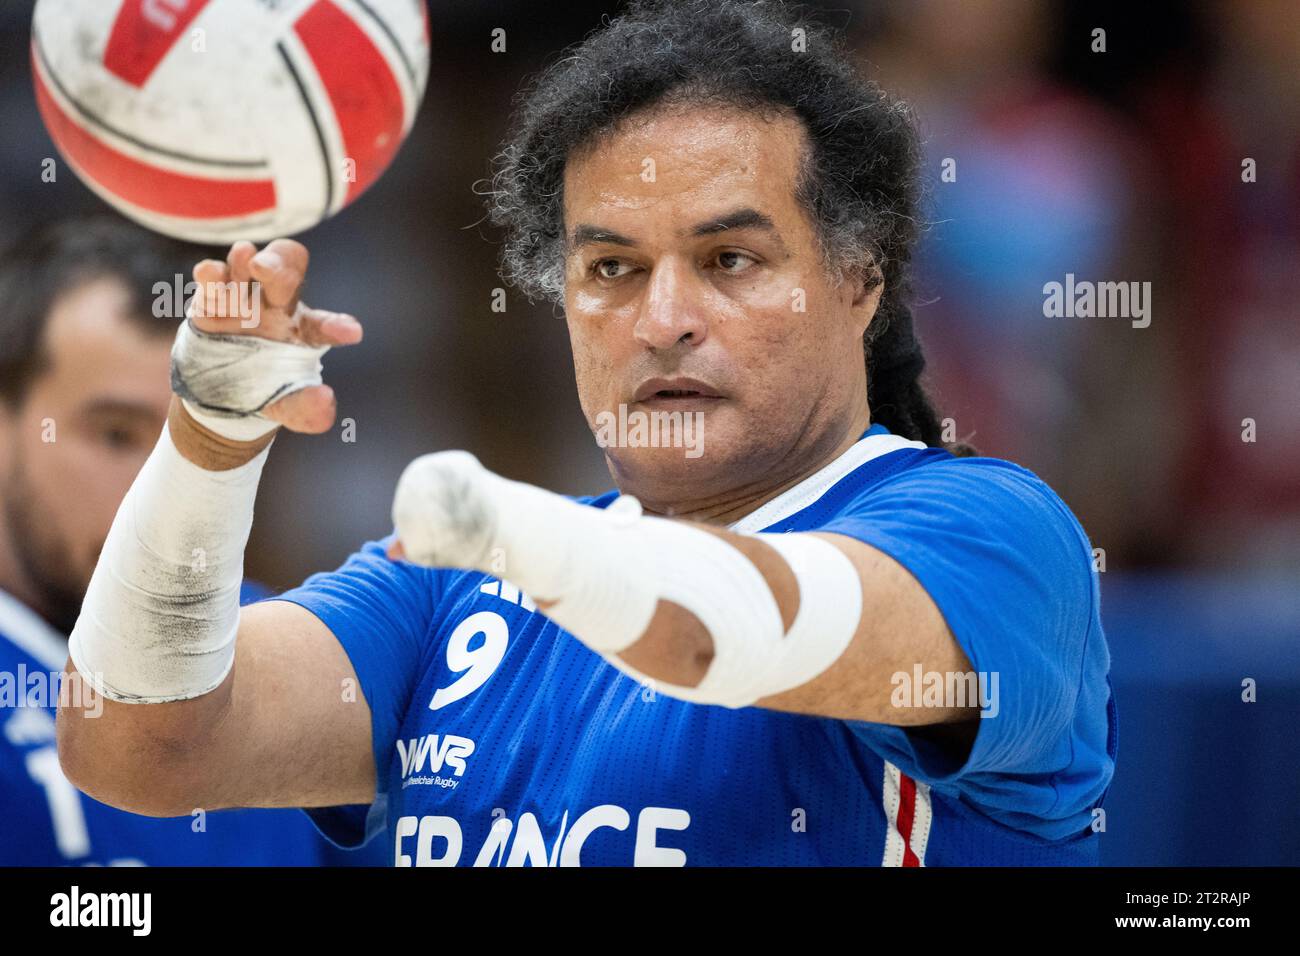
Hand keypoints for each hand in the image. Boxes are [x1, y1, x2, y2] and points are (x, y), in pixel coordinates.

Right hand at [189, 239, 362, 433]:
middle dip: (279, 265)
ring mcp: (244, 299)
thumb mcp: (288, 405)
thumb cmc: (267, 388)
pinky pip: (211, 281)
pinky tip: (210, 273)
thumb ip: (308, 409)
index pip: (324, 324)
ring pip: (248, 265)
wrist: (222, 390)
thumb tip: (325, 402)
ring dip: (245, 260)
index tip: (350, 333)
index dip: (336, 326)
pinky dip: (210, 275)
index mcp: (304, 330)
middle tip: (266, 269)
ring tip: (244, 255)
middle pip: (287, 271)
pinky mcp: (211, 302)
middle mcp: (277, 306)